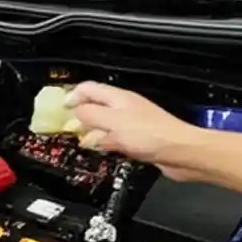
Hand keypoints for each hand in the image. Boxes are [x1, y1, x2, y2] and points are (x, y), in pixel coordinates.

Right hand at [65, 82, 204, 180]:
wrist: (182, 152)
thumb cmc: (150, 135)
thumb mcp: (113, 123)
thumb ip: (91, 116)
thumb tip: (75, 112)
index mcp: (119, 98)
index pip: (89, 88)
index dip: (72, 96)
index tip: (60, 109)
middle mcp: (125, 107)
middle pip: (96, 104)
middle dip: (80, 113)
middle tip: (66, 125)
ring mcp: (134, 123)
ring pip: (106, 122)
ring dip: (92, 129)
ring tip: (80, 138)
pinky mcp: (141, 139)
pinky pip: (117, 138)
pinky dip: (107, 142)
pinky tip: (104, 150)